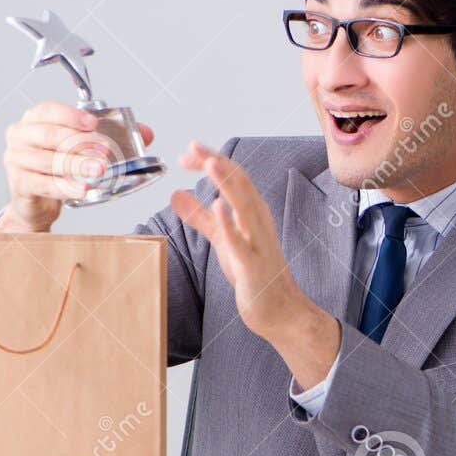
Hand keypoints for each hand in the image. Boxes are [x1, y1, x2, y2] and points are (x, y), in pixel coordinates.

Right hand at [0, 101, 153, 231]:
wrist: (35, 201)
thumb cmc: (56, 167)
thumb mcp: (80, 148)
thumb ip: (112, 137)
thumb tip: (146, 133)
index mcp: (33, 120)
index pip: (48, 110)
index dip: (71, 115)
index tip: (93, 123)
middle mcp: (20, 136)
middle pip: (49, 135)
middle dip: (80, 142)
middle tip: (105, 151)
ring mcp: (16, 160)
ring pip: (48, 160)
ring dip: (76, 165)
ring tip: (98, 171)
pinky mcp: (19, 183)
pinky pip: (43, 183)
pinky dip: (64, 186)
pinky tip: (81, 189)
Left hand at [171, 141, 339, 388]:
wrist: (280, 309)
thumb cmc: (253, 272)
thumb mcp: (223, 239)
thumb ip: (200, 217)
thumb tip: (176, 193)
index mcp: (251, 212)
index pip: (232, 178)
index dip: (210, 161)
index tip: (186, 153)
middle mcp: (258, 221)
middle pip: (239, 184)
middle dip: (217, 163)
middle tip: (194, 146)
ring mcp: (257, 242)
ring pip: (244, 206)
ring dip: (226, 184)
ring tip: (209, 164)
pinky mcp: (253, 266)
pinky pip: (241, 242)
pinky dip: (230, 224)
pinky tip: (218, 207)